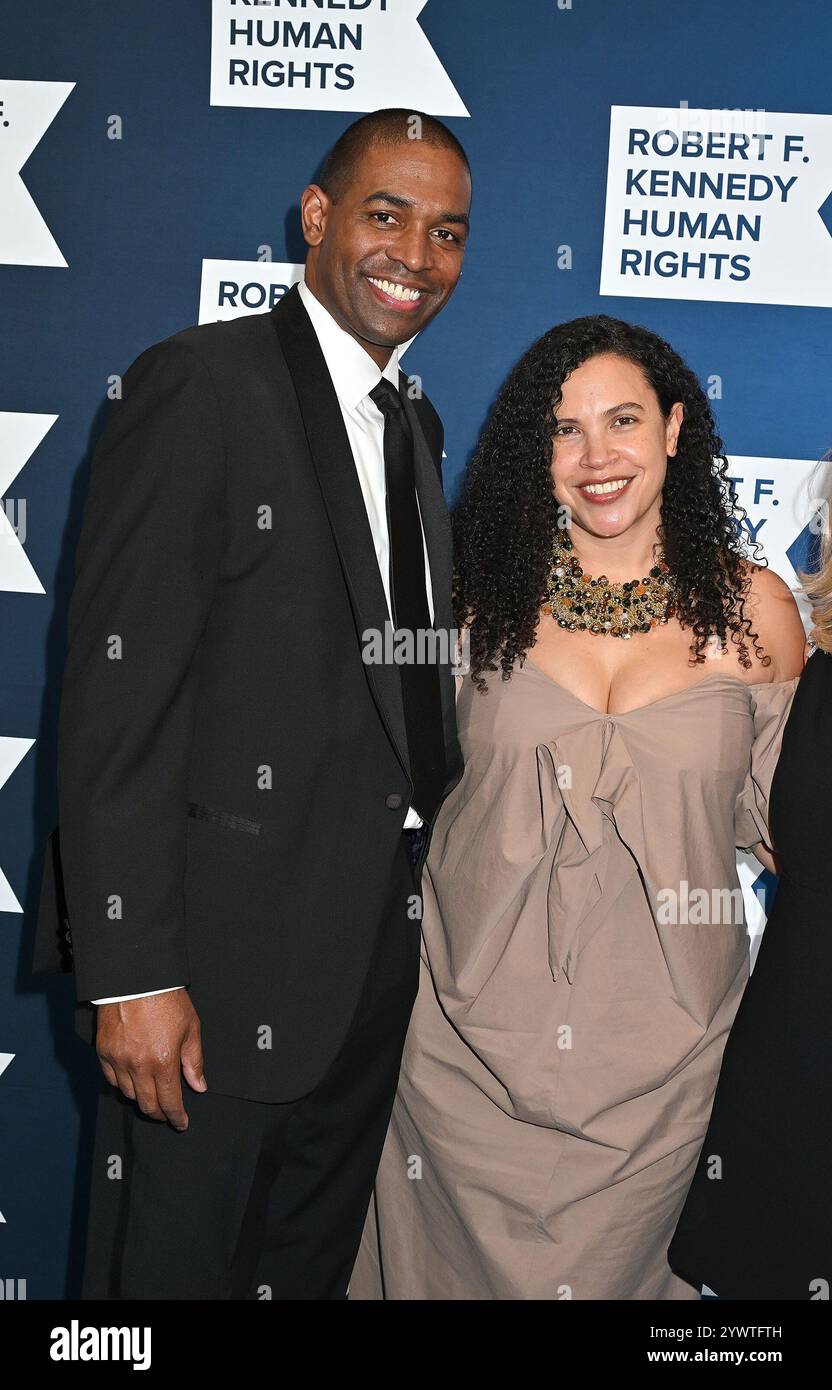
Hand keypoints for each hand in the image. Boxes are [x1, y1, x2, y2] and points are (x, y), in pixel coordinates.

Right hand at [95, 990, 205, 1129]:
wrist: (138, 979)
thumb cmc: (167, 999)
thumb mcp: (191, 1028)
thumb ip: (194, 1061)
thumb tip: (198, 1085)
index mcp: (163, 1062)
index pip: (169, 1102)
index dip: (176, 1117)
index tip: (181, 1123)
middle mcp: (138, 1066)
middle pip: (147, 1104)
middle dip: (159, 1113)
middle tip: (167, 1112)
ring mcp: (118, 1060)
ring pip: (128, 1094)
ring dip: (141, 1099)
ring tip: (151, 1095)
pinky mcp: (104, 1051)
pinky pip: (111, 1079)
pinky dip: (122, 1085)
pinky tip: (131, 1081)